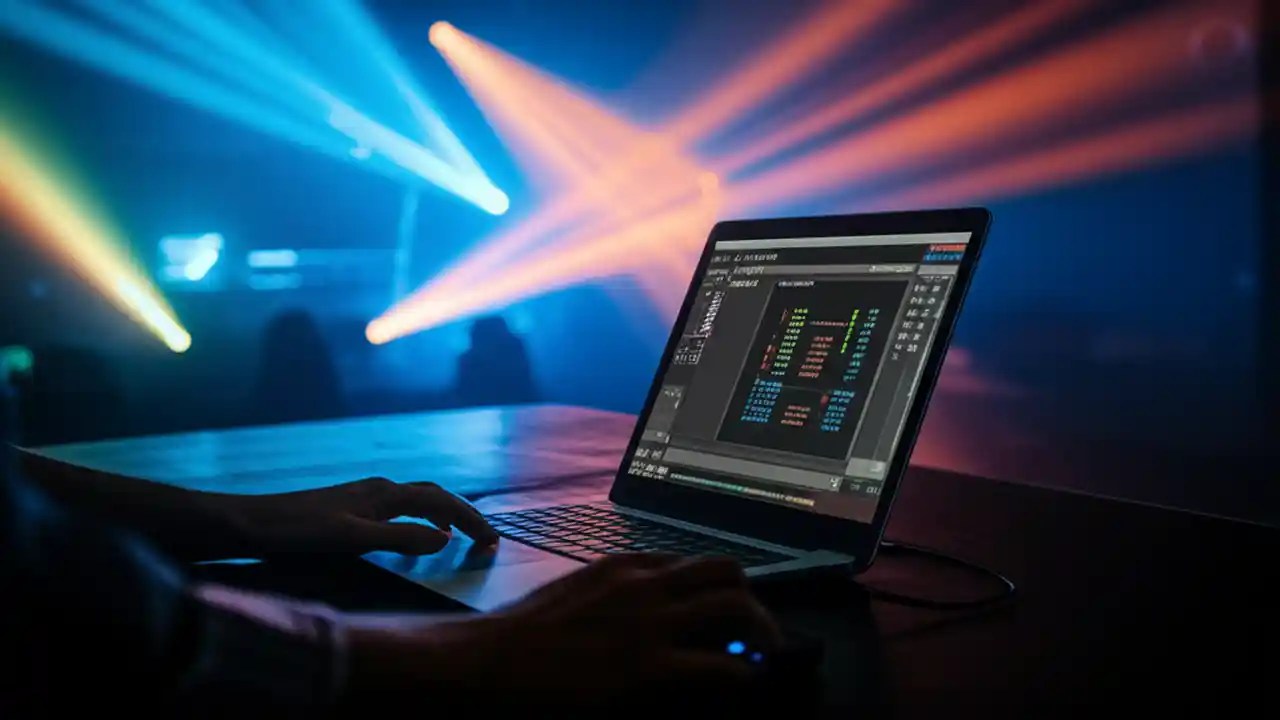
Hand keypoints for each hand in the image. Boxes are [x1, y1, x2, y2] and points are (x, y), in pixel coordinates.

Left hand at [221, 477, 496, 555]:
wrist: (256, 522)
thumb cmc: (301, 531)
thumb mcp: (353, 538)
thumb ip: (400, 538)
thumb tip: (445, 539)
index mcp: (386, 494)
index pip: (443, 504)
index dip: (471, 521)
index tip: (493, 542)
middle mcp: (381, 489)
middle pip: (436, 496)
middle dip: (466, 515)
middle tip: (487, 539)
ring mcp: (367, 495)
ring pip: (420, 499)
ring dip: (446, 515)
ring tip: (464, 535)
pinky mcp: (354, 505)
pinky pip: (404, 507)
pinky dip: (424, 518)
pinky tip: (420, 534)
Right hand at [344, 553, 781, 708]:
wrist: (485, 664)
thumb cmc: (519, 639)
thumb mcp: (573, 599)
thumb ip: (612, 600)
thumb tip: (637, 621)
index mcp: (624, 566)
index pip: (693, 563)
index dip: (720, 588)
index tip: (729, 612)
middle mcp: (644, 583)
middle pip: (727, 571)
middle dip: (753, 601)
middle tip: (762, 634)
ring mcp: (648, 622)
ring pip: (736, 607)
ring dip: (762, 633)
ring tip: (764, 658)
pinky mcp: (647, 667)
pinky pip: (720, 665)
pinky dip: (741, 676)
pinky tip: (741, 687)